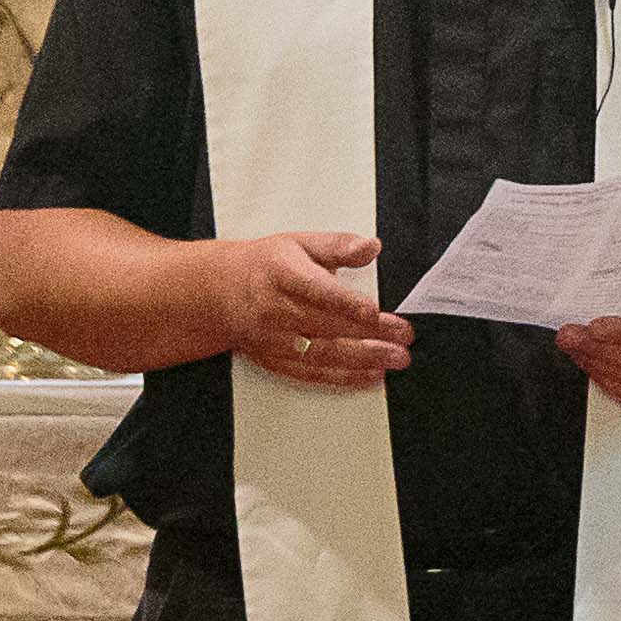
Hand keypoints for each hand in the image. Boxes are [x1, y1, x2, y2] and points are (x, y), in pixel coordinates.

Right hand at [226, 233, 410, 389]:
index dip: (346, 303)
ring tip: (394, 358)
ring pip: (323, 353)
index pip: (317, 291)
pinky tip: (370, 375)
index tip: (373, 311)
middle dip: (370, 334)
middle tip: (402, 337)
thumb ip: (337, 245)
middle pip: (327, 325)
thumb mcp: (297, 243)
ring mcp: (275, 339)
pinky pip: (312, 372)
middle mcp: (277, 310)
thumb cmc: (263, 267)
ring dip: (363, 359)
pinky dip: (344, 377)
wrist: (217, 294)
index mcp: (283, 274)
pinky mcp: (275, 360)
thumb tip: (370, 246)